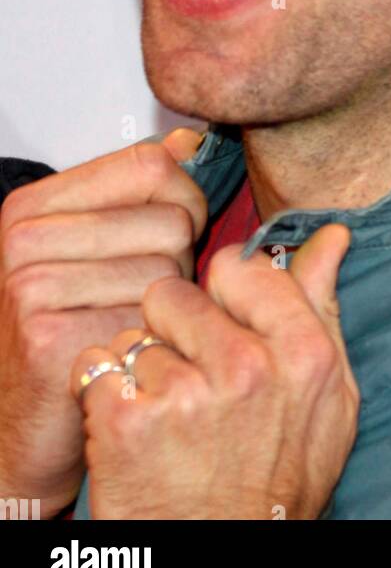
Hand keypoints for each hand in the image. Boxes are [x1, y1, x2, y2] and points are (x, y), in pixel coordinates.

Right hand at [0, 128, 206, 514]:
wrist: (28, 427)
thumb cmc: (72, 331)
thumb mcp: (103, 247)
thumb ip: (143, 191)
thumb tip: (188, 140)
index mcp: (35, 204)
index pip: (152, 164)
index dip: (185, 198)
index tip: (173, 231)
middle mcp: (25, 239)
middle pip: (170, 218)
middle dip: (177, 262)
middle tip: (137, 298)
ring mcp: (32, 287)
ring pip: (168, 269)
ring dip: (169, 305)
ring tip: (131, 325)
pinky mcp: (49, 339)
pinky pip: (151, 318)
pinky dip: (155, 340)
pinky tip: (126, 353)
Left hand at [70, 223, 358, 519]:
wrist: (223, 561)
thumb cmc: (276, 484)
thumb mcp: (325, 398)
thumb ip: (322, 308)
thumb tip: (333, 235)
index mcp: (303, 352)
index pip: (239, 267)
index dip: (223, 298)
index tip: (225, 330)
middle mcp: (247, 366)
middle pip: (176, 293)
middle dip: (176, 331)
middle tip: (194, 387)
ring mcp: (185, 392)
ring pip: (136, 332)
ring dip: (141, 369)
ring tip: (166, 418)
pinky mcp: (127, 419)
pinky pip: (96, 365)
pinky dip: (103, 396)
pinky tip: (132, 432)